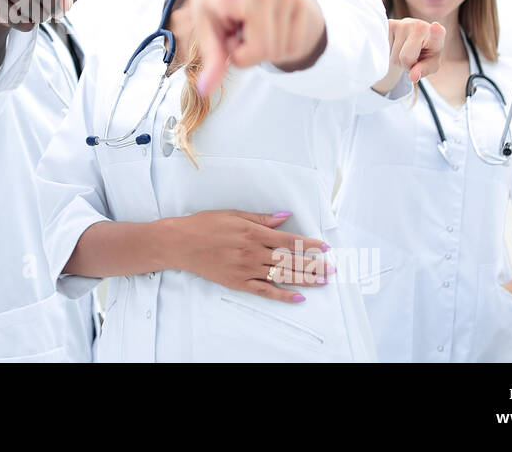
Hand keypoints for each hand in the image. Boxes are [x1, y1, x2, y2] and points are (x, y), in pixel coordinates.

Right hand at [166, 210, 333, 302]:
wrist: (180, 243)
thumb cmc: (204, 225)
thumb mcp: (233, 214)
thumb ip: (261, 218)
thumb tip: (284, 217)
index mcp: (252, 233)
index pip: (288, 240)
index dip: (309, 244)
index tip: (325, 247)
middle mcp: (252, 252)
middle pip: (289, 260)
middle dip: (313, 264)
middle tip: (332, 268)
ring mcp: (246, 269)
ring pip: (281, 276)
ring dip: (305, 279)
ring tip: (322, 281)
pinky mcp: (238, 282)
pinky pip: (264, 290)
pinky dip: (282, 295)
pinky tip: (298, 297)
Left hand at [190, 0, 325, 94]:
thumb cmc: (220, 8)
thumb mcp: (209, 29)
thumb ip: (212, 58)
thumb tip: (204, 91)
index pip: (237, 26)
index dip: (237, 25)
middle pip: (262, 50)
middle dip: (246, 53)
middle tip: (237, 31)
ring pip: (277, 51)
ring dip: (262, 50)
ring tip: (252, 26)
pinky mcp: (303, 2)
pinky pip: (293, 48)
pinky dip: (279, 47)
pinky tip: (269, 26)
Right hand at [388, 18, 446, 82]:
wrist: (414, 39)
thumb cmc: (425, 53)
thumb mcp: (430, 65)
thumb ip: (423, 71)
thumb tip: (413, 77)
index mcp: (436, 36)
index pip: (437, 33)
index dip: (436, 31)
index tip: (436, 26)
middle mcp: (419, 26)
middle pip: (405, 58)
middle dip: (407, 64)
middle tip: (413, 59)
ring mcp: (402, 23)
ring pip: (393, 56)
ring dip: (397, 60)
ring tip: (404, 52)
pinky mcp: (389, 23)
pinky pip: (383, 48)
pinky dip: (388, 52)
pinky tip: (396, 46)